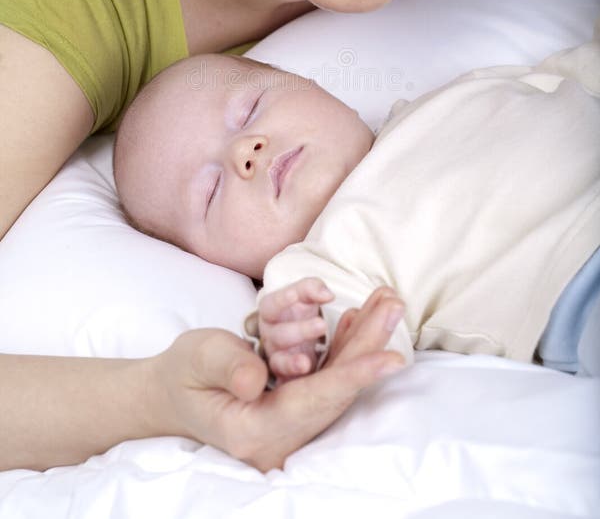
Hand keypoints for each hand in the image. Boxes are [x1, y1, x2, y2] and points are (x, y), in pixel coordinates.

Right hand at [146, 290, 405, 472]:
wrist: (170, 395)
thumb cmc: (182, 374)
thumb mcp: (197, 359)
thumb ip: (226, 366)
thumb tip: (257, 378)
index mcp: (255, 431)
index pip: (315, 401)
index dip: (355, 375)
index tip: (392, 357)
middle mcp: (280, 435)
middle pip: (336, 390)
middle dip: (369, 346)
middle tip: (395, 304)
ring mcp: (290, 426)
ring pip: (337, 383)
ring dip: (363, 341)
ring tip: (387, 303)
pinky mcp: (294, 408)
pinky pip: (328, 379)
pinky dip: (345, 348)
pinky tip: (360, 319)